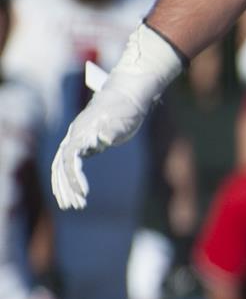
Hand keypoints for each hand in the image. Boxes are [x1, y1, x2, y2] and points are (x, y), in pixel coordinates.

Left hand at [51, 27, 183, 209]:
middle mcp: (75, 134)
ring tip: (78, 203)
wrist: (132, 91)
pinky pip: (77, 158)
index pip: (61, 161)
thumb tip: (97, 143)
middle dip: (64, 188)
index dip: (62, 181)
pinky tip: (84, 191)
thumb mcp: (111, 126)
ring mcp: (81, 133)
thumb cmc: (124, 109)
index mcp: (77, 134)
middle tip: (70, 206)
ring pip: (66, 164)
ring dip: (70, 186)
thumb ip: (101, 137)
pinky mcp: (90, 133)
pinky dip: (77, 176)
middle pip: (60, 165)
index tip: (66, 199)